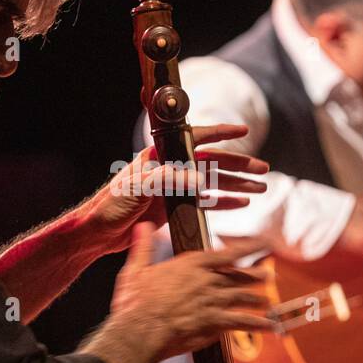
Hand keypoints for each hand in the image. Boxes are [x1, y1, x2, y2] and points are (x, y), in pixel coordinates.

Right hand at [81, 224, 274, 362]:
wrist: (140, 331)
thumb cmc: (135, 302)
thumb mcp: (135, 270)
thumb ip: (143, 247)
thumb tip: (142, 226)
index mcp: (191, 264)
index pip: (227, 253)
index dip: (248, 248)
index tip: (264, 244)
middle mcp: (207, 281)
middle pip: (239, 276)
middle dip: (255, 275)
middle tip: (268, 274)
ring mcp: (214, 302)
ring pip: (243, 298)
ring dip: (257, 300)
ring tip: (268, 301)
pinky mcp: (215, 323)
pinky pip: (242, 323)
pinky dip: (258, 324)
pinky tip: (270, 327)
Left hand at [85, 124, 268, 252]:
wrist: (98, 231)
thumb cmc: (111, 204)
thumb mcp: (138, 187)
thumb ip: (169, 179)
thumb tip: (200, 181)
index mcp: (160, 157)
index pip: (195, 139)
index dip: (220, 133)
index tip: (243, 131)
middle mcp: (170, 169)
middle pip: (212, 162)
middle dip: (239, 164)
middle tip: (263, 168)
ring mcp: (174, 189)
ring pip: (213, 183)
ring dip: (237, 185)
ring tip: (261, 187)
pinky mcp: (174, 208)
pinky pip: (206, 203)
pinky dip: (224, 203)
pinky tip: (242, 203)